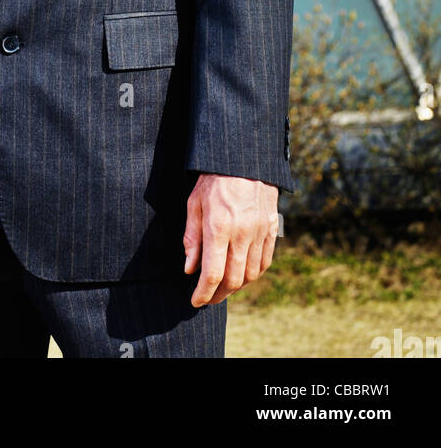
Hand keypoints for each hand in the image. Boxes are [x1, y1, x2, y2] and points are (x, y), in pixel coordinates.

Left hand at [183, 173, 279, 306]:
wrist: (243, 159)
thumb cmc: (213, 179)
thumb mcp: (194, 203)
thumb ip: (192, 238)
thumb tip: (190, 269)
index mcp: (218, 227)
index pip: (212, 273)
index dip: (203, 293)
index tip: (195, 301)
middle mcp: (242, 233)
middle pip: (233, 280)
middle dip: (218, 295)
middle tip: (207, 299)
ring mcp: (260, 232)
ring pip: (250, 275)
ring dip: (236, 288)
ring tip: (223, 288)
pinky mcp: (271, 229)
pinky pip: (265, 262)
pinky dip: (253, 275)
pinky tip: (242, 276)